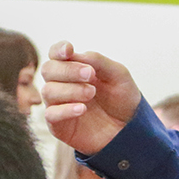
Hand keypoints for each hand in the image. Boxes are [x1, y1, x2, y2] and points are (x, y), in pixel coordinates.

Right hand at [41, 41, 142, 155]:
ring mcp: (58, 104)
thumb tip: (75, 55)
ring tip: (91, 93)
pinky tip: (82, 109)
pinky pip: (51, 114)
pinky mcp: (58, 125)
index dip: (58, 50)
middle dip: (68, 70)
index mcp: (74, 68)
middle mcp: (62, 84)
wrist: (130, 128)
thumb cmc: (122, 98)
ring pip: (48, 91)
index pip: (55, 54)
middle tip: (90, 75)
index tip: (69, 50)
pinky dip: (65, 109)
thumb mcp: (118, 74)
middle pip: (48, 69)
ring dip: (70, 90)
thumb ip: (97, 61)